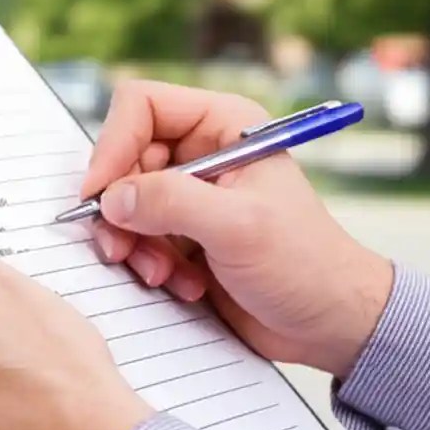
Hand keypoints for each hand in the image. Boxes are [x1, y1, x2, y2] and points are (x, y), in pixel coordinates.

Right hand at [82, 80, 392, 378]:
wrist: (328, 323)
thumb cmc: (307, 265)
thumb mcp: (238, 227)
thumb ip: (171, 202)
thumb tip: (112, 198)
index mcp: (223, 125)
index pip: (141, 106)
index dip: (113, 145)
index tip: (101, 192)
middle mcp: (202, 152)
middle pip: (124, 158)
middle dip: (120, 208)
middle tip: (123, 246)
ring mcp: (190, 195)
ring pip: (123, 202)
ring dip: (133, 243)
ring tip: (162, 272)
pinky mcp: (181, 233)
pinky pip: (135, 236)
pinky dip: (147, 262)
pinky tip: (182, 283)